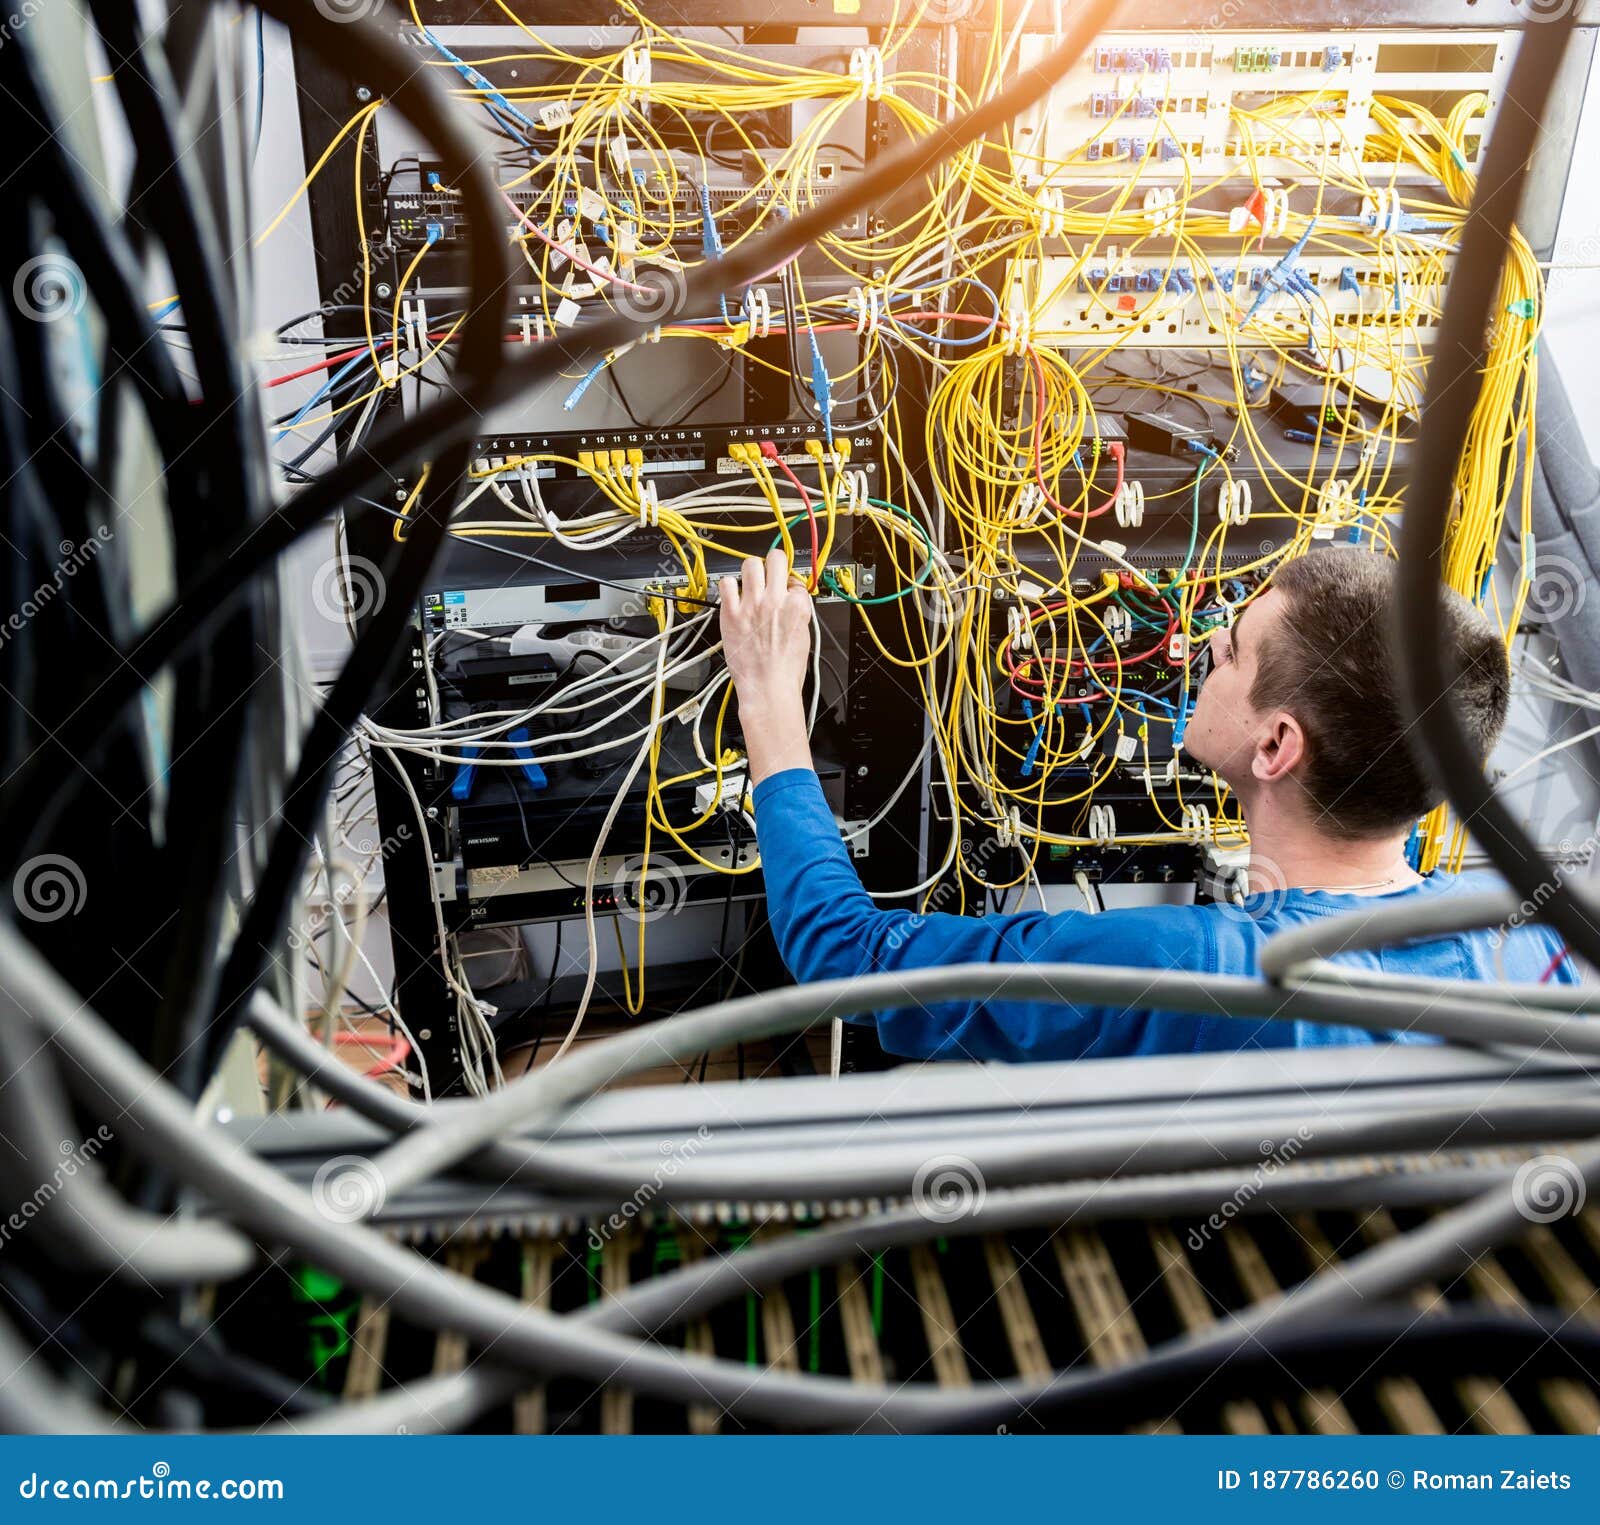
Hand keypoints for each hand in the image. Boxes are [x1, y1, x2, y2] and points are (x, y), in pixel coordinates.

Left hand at [720, 550, 814, 782]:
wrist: (768, 689)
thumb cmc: (786, 670)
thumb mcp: (805, 636)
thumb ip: (798, 611)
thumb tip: (793, 597)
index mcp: (797, 606)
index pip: (795, 578)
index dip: (789, 584)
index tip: (784, 591)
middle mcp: (775, 600)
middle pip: (775, 558)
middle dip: (773, 565)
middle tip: (768, 576)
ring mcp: (751, 605)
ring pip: (750, 564)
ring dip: (751, 573)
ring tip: (750, 587)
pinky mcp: (731, 613)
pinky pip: (726, 583)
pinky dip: (729, 587)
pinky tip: (733, 598)